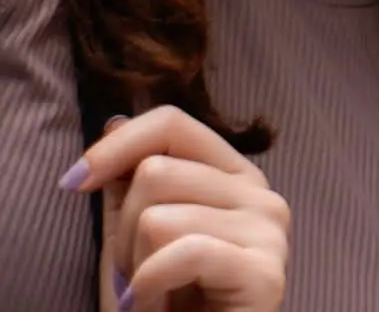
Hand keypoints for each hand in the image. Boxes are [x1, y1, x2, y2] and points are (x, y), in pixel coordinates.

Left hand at [64, 107, 289, 311]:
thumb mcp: (133, 245)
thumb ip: (131, 186)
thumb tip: (115, 121)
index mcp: (234, 178)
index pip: (174, 123)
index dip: (117, 146)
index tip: (73, 183)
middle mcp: (261, 194)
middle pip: (157, 171)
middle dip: (123, 233)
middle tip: (138, 278)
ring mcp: (270, 230)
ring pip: (160, 213)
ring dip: (136, 268)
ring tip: (153, 298)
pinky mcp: (265, 271)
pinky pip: (182, 252)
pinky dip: (150, 286)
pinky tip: (155, 308)